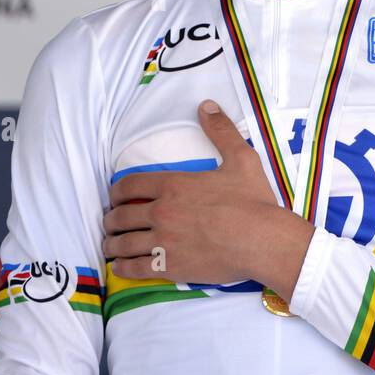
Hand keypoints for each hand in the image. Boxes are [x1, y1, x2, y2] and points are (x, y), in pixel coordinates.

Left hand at [102, 99, 313, 291]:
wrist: (263, 241)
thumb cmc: (253, 201)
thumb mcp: (241, 158)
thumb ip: (221, 130)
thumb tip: (206, 105)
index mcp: (174, 185)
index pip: (129, 185)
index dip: (116, 191)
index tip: (115, 198)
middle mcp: (162, 212)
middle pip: (121, 215)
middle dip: (111, 219)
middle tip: (112, 222)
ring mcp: (164, 242)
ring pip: (123, 243)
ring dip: (112, 243)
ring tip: (111, 245)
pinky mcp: (170, 267)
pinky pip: (134, 268)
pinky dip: (122, 267)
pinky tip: (120, 265)